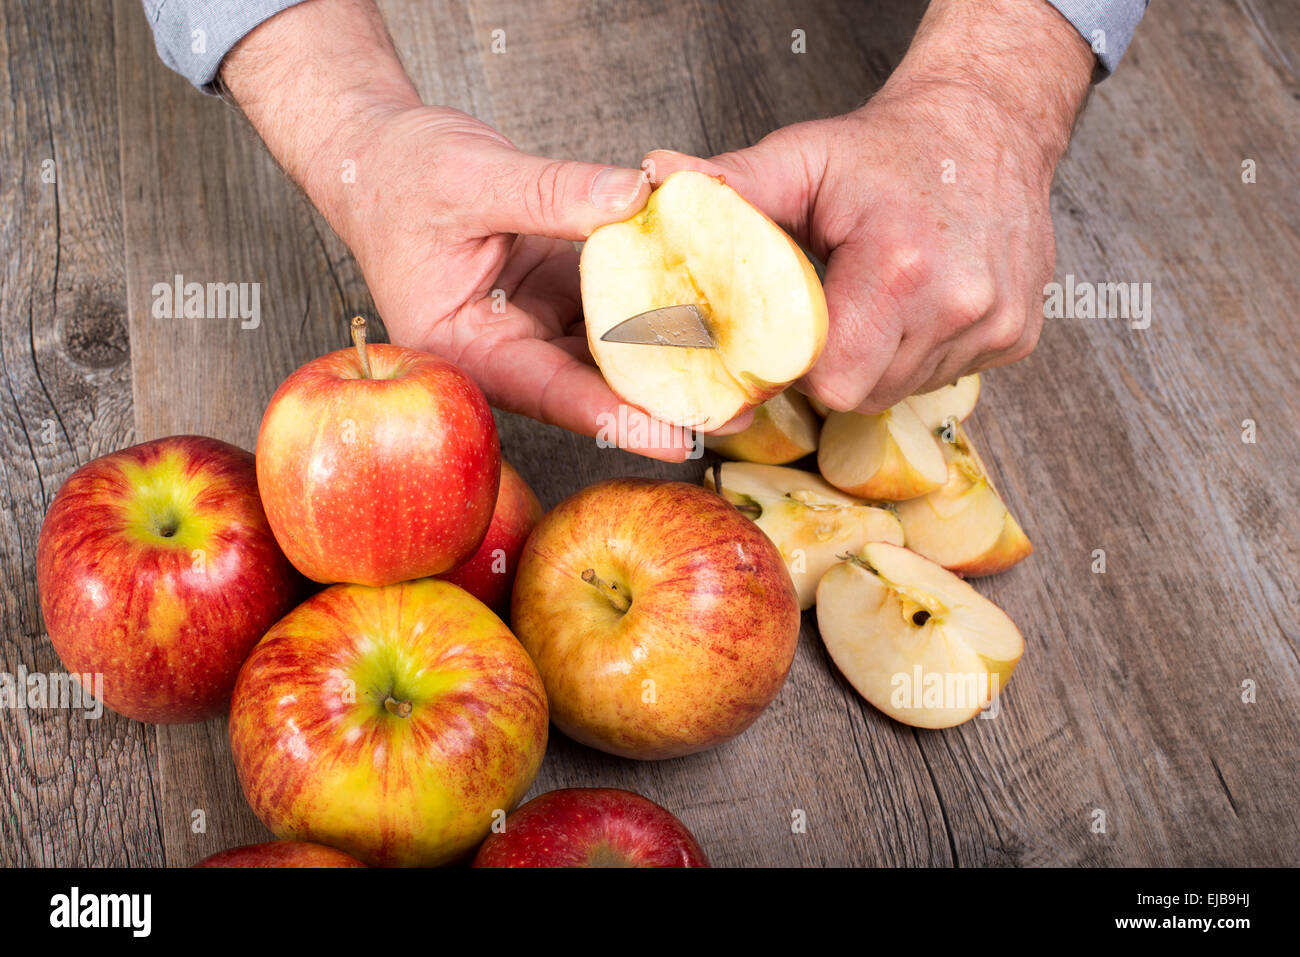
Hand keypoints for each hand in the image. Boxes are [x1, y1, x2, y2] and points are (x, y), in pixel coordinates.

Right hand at [223, 0, 716, 460]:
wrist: (380, 154)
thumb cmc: (400, 174)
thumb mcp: (472, 178)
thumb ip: (554, 191)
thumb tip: (637, 198)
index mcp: (463, 351)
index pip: (550, 393)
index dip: (615, 416)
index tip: (677, 438)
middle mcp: (502, 353)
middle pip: (590, 386)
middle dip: (660, 401)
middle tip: (734, 413)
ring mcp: (533, 328)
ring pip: (610, 352)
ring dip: (669, 357)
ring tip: (737, 368)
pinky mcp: (558, 300)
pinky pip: (616, 309)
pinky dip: (656, 303)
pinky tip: (708, 304)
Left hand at [643, 0, 1093, 411]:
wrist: (989, 122)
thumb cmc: (890, 148)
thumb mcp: (802, 157)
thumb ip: (731, 185)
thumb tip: (652, 183)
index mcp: (902, 263)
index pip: (828, 377)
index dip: (793, 365)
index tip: (780, 333)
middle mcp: (960, 302)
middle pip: (863, 393)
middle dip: (829, 368)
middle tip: (820, 316)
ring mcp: (997, 323)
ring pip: (902, 390)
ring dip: (873, 362)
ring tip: (868, 303)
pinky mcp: (1019, 336)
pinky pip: (943, 375)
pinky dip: (916, 353)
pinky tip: (912, 305)